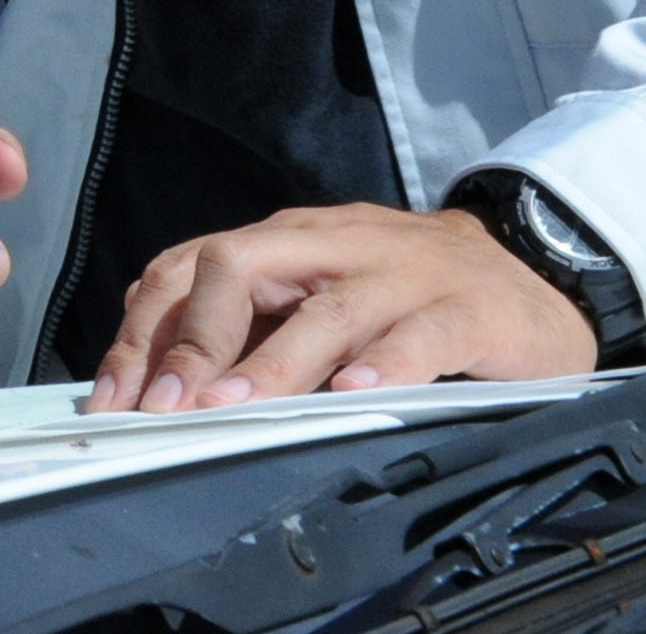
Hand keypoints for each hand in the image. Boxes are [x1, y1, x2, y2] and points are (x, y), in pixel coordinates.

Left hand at [87, 202, 598, 412]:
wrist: (529, 271)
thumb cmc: (405, 293)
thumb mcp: (316, 296)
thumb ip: (250, 328)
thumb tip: (161, 384)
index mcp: (285, 240)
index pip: (188, 268)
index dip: (144, 333)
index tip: (116, 398)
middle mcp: (333, 245)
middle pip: (239, 265)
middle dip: (193, 337)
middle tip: (167, 405)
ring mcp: (402, 274)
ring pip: (326, 309)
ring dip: (272, 363)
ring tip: (233, 405)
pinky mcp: (467, 311)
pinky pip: (419, 336)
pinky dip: (383, 367)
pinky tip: (354, 396)